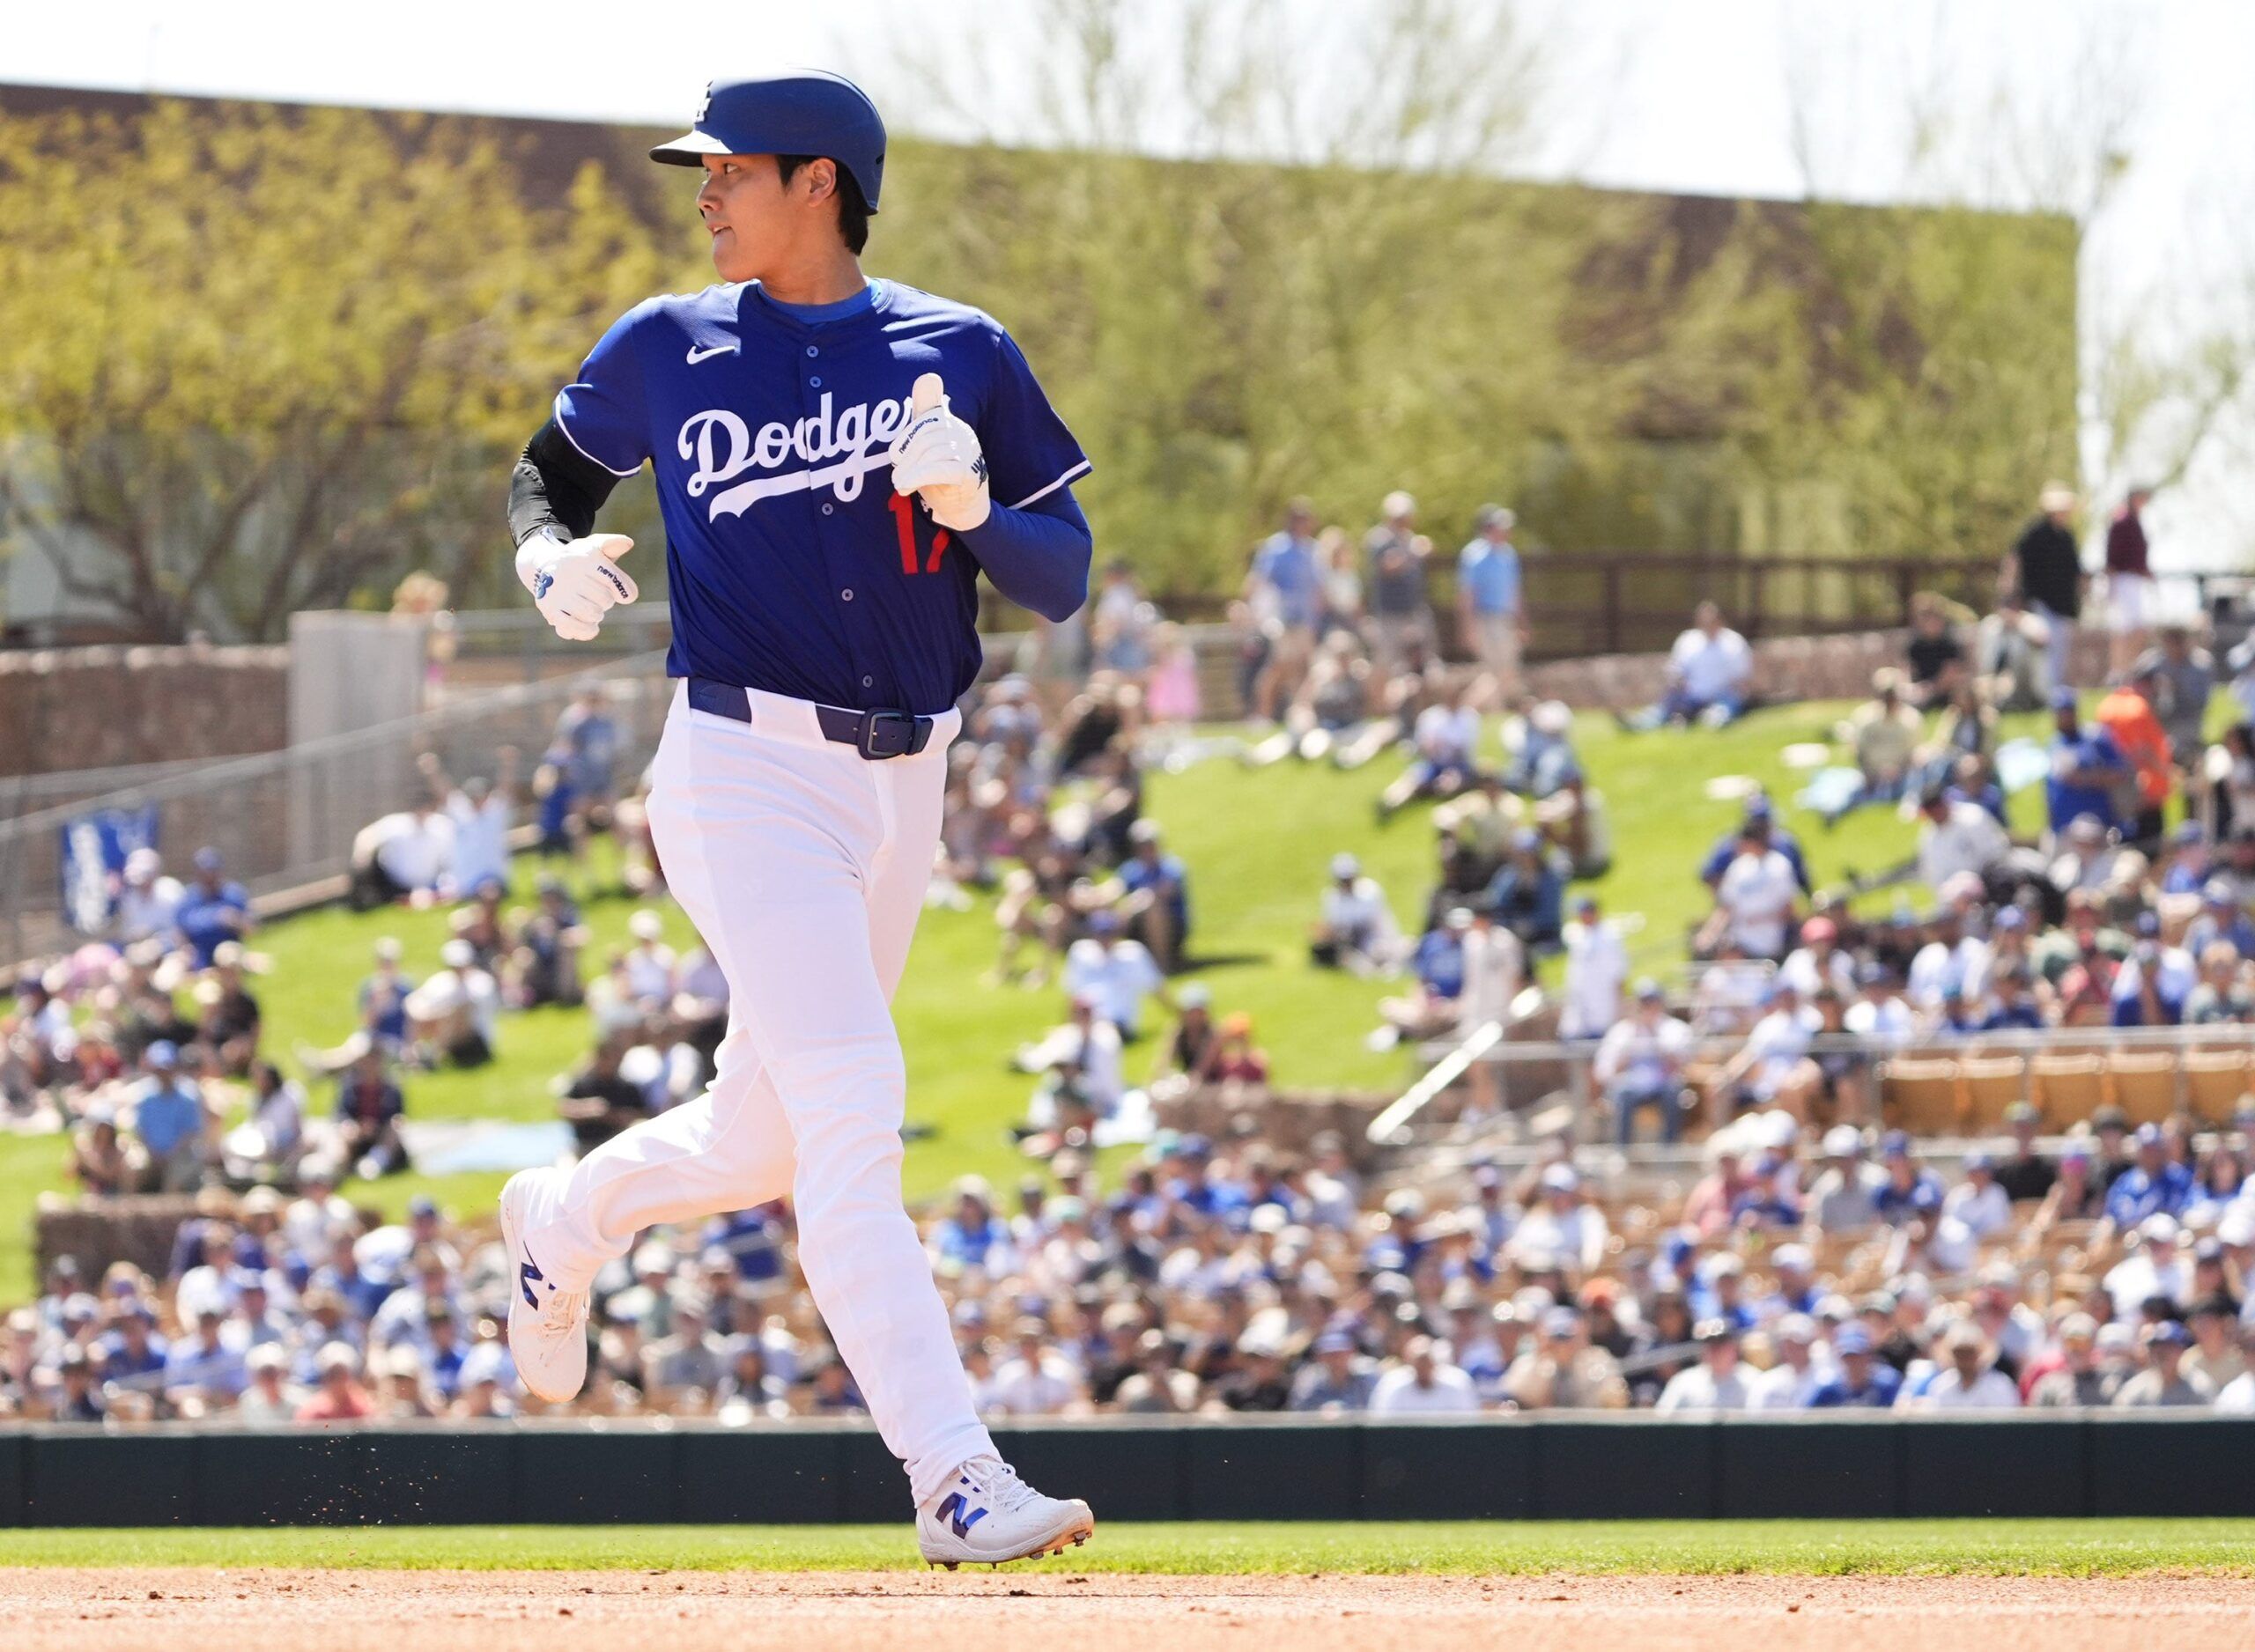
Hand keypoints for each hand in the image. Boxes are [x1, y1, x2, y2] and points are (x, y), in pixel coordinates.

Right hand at [516, 530, 635, 641]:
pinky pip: (575, 629)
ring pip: (593, 614)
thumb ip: (612, 544)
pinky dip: (586, 630)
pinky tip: (588, 625)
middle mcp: (568, 574)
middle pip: (605, 599)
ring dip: (596, 614)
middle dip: (606, 600)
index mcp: (584, 558)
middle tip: (596, 595)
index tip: (626, 595)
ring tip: (588, 606)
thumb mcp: (594, 547)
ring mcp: (557, 593)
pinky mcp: (549, 610)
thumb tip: (628, 543)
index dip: (626, 591)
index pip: (613, 579)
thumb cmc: (579, 560)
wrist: (544, 567)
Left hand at [888, 372, 990, 530]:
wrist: (963, 509)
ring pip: (931, 453)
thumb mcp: (926, 445)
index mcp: (950, 423)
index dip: (913, 426)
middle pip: (925, 436)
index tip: (900, 452)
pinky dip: (917, 477)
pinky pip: (939, 469)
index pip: (929, 413)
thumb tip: (929, 376)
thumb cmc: (940, 475)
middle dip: (906, 456)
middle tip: (895, 474)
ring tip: (899, 484)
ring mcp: (969, 453)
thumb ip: (922, 416)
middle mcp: (963, 433)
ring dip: (908, 470)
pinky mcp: (970, 473)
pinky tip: (905, 487)